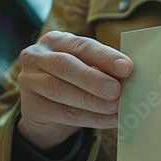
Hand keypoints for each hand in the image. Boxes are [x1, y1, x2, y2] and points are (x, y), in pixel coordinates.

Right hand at [17, 31, 132, 150]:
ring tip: (114, 107)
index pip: (82, 45)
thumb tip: (130, 77)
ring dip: (90, 100)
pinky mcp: (30, 105)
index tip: (126, 67)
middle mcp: (39, 56)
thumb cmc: (71, 83)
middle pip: (65, 65)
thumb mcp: (85, 70)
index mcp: (58, 41)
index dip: (105, 56)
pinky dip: (88, 118)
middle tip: (116, 90)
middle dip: (93, 78)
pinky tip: (108, 120)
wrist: (44, 112)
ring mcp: (30, 79)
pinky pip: (61, 113)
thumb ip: (102, 69)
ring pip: (59, 90)